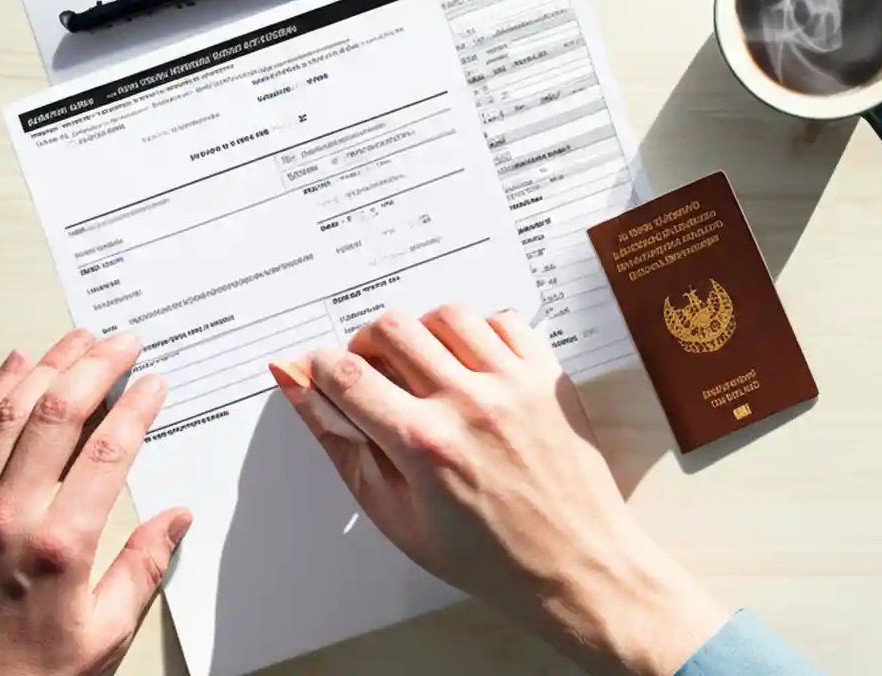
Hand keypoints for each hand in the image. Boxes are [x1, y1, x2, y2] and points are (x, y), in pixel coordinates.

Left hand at [0, 330, 191, 675]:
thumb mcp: (106, 634)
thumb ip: (143, 567)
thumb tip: (177, 518)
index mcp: (59, 544)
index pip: (108, 450)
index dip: (136, 407)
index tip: (156, 382)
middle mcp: (9, 516)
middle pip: (56, 415)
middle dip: (95, 367)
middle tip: (124, 341)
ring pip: (10, 415)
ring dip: (45, 366)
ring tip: (77, 338)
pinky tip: (12, 367)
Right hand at [270, 305, 726, 675]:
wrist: (577, 568)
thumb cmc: (490, 558)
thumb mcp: (397, 518)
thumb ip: (345, 449)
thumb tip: (304, 394)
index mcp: (424, 445)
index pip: (347, 374)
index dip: (318, 367)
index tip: (316, 371)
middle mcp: (468, 405)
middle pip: (392, 329)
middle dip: (365, 344)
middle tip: (370, 372)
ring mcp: (513, 385)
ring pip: (445, 314)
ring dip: (420, 331)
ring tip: (421, 365)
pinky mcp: (547, 377)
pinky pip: (503, 320)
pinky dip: (477, 331)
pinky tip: (471, 363)